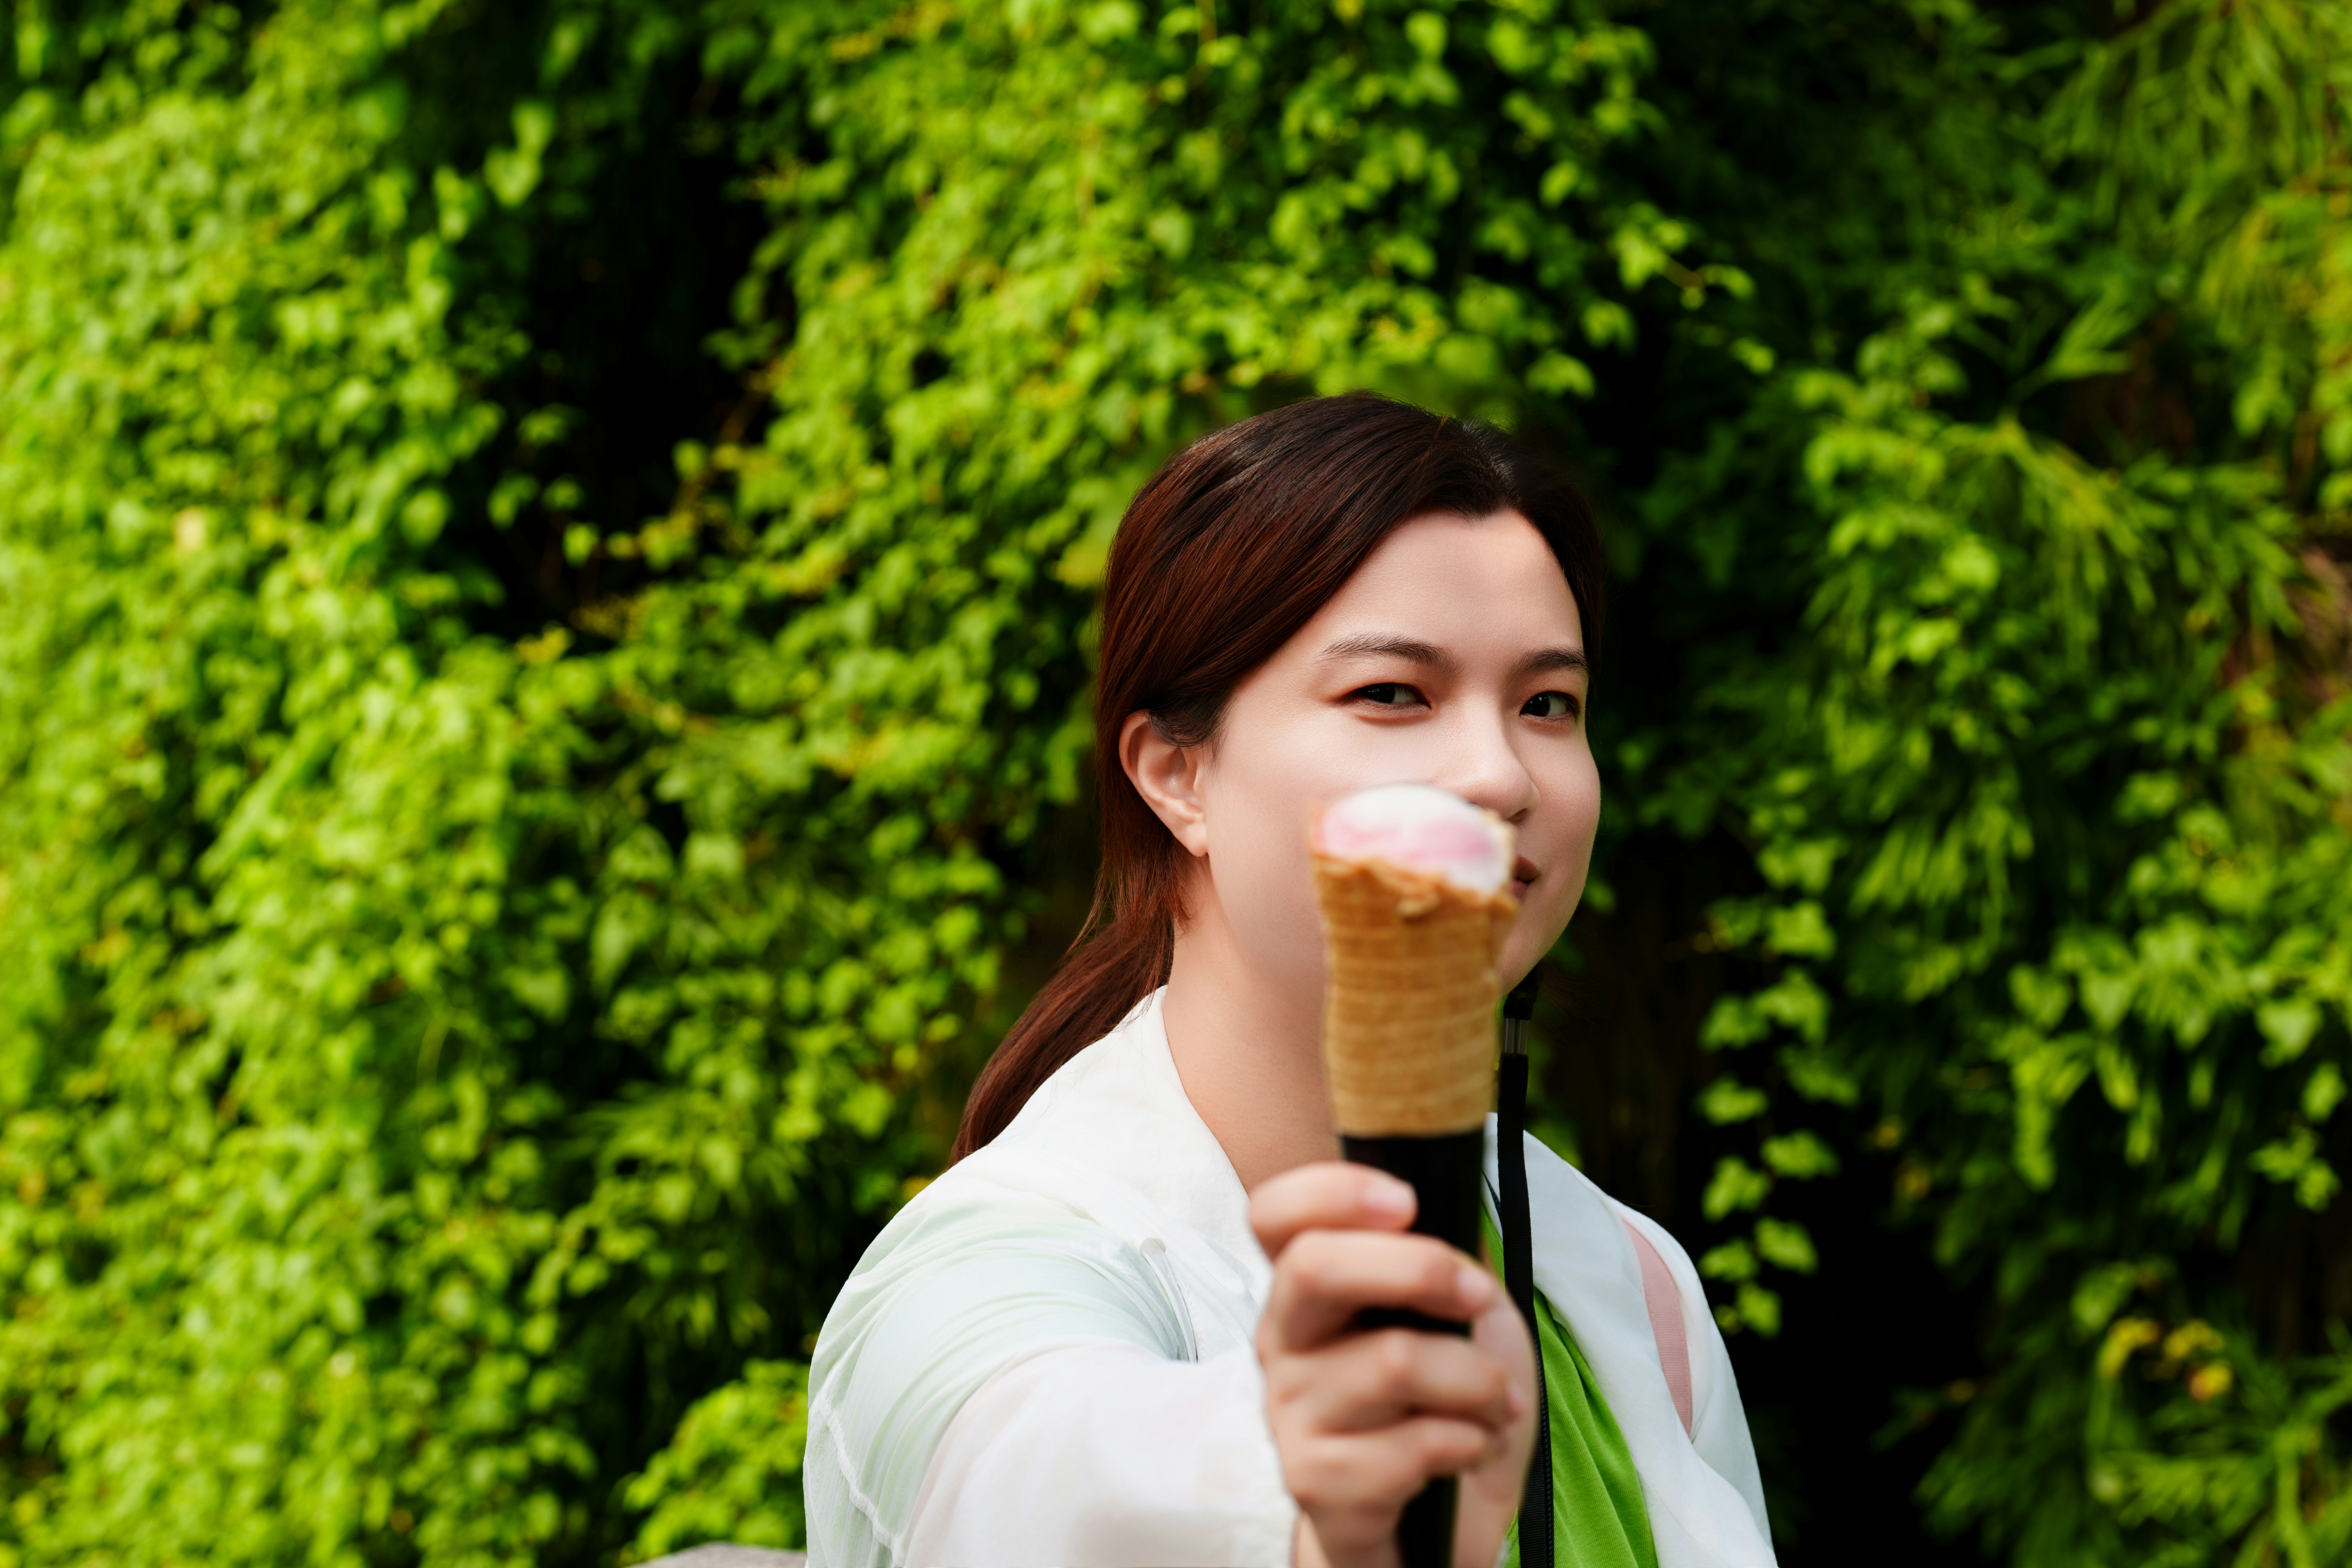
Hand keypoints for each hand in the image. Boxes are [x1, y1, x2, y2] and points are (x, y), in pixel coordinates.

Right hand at [1253, 1162, 1536, 1567]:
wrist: (1440, 1529)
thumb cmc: (1445, 1411)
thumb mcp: (1464, 1320)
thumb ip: (1449, 1262)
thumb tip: (1451, 1218)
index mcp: (1309, 1294)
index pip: (1274, 1215)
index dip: (1332, 1190)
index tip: (1406, 1202)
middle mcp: (1282, 1345)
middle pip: (1314, 1267)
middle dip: (1419, 1267)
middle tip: (1477, 1297)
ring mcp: (1290, 1416)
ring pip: (1391, 1360)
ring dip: (1478, 1383)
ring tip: (1498, 1405)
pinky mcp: (1316, 1483)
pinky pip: (1407, 1445)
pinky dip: (1468, 1444)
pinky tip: (1470, 1452)